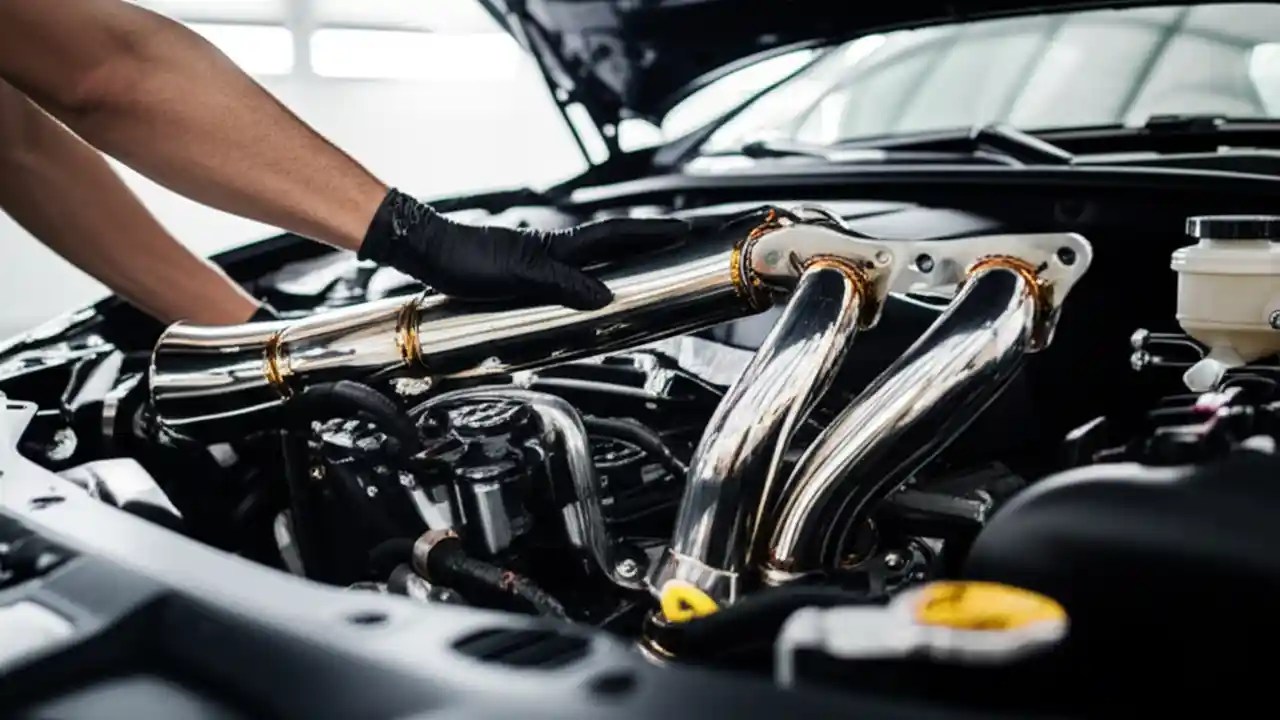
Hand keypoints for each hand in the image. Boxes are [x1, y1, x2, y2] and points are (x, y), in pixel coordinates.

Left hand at [357, 189, 689, 309]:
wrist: (430, 253)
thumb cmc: (467, 260)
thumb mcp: (518, 274)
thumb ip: (562, 283)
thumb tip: (604, 297)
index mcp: (559, 247)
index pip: (616, 235)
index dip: (652, 233)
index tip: (684, 231)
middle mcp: (555, 252)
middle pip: (612, 245)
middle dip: (648, 245)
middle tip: (679, 247)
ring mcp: (541, 262)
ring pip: (594, 261)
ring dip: (623, 262)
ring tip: (649, 270)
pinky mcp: (526, 274)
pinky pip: (572, 277)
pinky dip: (592, 281)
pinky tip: (590, 294)